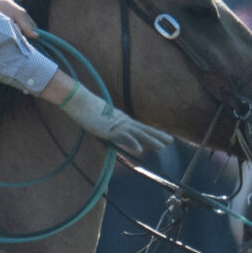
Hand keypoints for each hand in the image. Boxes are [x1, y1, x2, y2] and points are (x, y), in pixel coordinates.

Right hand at [47, 79, 175, 156]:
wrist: (81, 102)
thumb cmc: (87, 110)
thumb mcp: (99, 123)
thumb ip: (105, 129)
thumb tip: (106, 135)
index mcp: (122, 120)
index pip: (140, 127)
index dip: (152, 132)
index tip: (163, 137)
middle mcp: (124, 122)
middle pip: (144, 130)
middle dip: (158, 136)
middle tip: (171, 141)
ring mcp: (119, 125)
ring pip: (139, 133)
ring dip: (152, 140)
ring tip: (163, 146)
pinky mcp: (111, 129)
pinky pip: (124, 137)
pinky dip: (133, 143)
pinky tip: (140, 150)